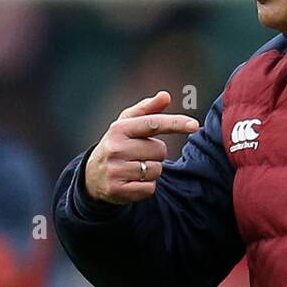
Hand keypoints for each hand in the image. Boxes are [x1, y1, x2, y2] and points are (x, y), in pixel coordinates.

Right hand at [84, 91, 198, 203]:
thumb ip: (148, 109)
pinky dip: (146, 186)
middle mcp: (116, 149)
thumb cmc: (118, 145)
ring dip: (151, 171)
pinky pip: (150, 188)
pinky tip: (132, 182)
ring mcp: (115, 170)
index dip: (176, 123)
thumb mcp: (127, 124)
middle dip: (156, 154)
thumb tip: (166, 96)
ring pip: (157, 171)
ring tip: (134, 168)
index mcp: (119, 129)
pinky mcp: (117, 190)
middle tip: (139, 155)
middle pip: (160, 151)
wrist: (92, 176)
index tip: (194, 125)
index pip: (153, 124)